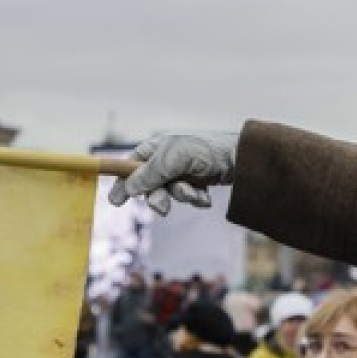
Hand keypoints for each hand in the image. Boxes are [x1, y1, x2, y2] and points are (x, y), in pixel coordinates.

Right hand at [108, 132, 237, 214]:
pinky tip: (206, 193)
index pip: (131, 166)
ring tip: (195, 191)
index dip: (123, 183)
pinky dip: (196, 199)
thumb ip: (151, 173)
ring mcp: (181, 173)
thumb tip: (130, 187)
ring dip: (182, 196)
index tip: (116, 201)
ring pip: (170, 195)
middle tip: (162, 208)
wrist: (240, 159)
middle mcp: (166, 161)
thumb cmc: (206, 150)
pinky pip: (188, 199)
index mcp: (156, 148)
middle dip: (158, 198)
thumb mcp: (175, 158)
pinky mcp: (196, 184)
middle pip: (149, 187)